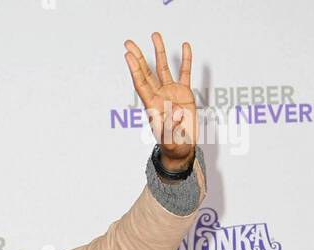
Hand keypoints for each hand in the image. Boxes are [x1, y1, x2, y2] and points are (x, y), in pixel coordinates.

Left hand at [124, 31, 196, 164]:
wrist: (181, 148)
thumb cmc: (173, 146)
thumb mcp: (171, 140)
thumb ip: (171, 127)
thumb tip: (176, 112)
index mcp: (153, 106)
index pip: (141, 84)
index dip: (135, 69)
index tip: (128, 55)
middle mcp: (159, 96)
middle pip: (146, 72)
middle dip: (138, 57)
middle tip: (129, 42)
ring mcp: (171, 92)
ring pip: (163, 68)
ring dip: (159, 52)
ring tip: (155, 35)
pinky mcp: (184, 92)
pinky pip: (185, 72)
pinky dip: (185, 60)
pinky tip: (185, 46)